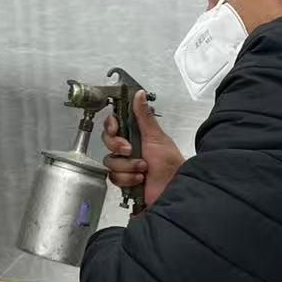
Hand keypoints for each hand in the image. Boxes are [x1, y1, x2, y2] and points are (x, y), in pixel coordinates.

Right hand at [103, 90, 183, 209]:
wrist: (173, 187)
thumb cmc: (169, 162)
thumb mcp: (156, 136)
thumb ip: (144, 116)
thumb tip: (139, 95)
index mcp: (135, 135)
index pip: (113, 126)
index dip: (111, 126)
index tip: (115, 129)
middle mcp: (128, 149)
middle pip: (108, 143)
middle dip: (118, 147)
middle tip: (130, 150)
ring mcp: (126, 165)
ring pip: (110, 162)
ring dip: (128, 166)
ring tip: (143, 168)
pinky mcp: (124, 180)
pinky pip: (114, 177)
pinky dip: (128, 179)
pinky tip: (139, 179)